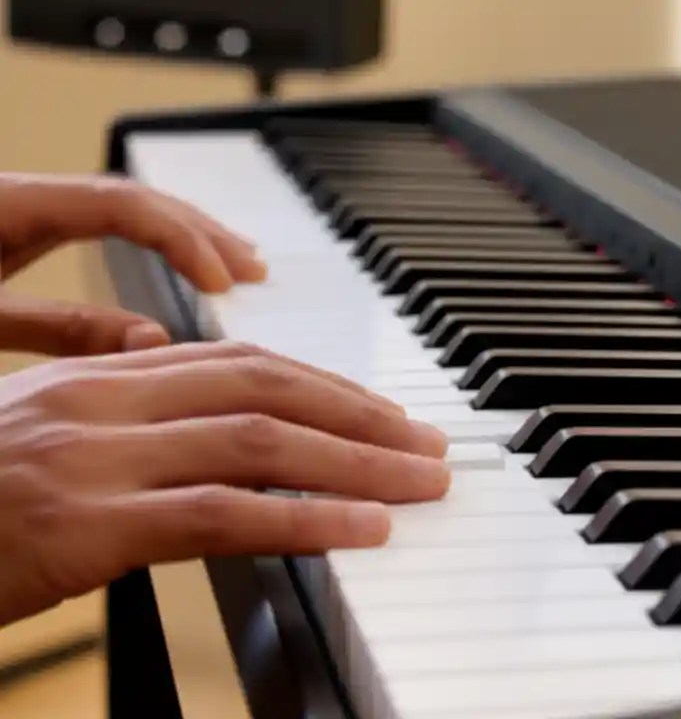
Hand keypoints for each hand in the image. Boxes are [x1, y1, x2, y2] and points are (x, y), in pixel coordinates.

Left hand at [0, 173, 267, 354]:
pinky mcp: (17, 224)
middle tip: (254, 272)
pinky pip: (100, 220)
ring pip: (122, 206)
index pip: (122, 205)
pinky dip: (148, 238)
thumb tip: (154, 340)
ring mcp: (24, 205)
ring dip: (184, 232)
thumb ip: (61, 330)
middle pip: (134, 199)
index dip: (183, 241)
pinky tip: (176, 257)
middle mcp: (24, 193)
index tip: (223, 285)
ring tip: (235, 263)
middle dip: (200, 234)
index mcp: (10, 202)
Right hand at [0, 341, 449, 626]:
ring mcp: (94, 460)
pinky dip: (307, 519)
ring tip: (423, 483)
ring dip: (359, 463)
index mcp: (93, 377)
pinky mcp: (86, 526)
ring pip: (260, 441)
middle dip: (361, 415)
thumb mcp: (43, 443)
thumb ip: (124, 423)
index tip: (383, 412)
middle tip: (429, 444)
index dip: (324, 383)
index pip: (238, 360)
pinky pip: (224, 512)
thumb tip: (204, 420)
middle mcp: (100, 402)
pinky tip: (364, 529)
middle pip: (265, 386)